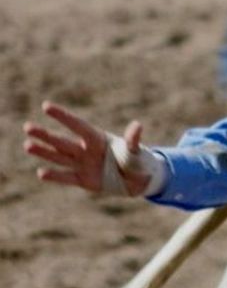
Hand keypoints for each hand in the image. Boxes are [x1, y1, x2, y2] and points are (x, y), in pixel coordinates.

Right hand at [23, 101, 152, 196]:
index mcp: (98, 139)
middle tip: (27, 127)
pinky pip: (67, 177)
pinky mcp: (83, 180)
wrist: (138, 180)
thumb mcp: (135, 150)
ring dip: (44, 152)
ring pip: (60, 157)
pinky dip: (55, 176)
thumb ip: (133, 140)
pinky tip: (41, 172)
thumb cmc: (137, 160)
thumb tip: (137, 125)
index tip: (46, 106)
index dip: (63, 116)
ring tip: (28, 145)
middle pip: (63, 141)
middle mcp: (86, 150)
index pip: (78, 125)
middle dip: (46, 135)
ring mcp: (83, 165)